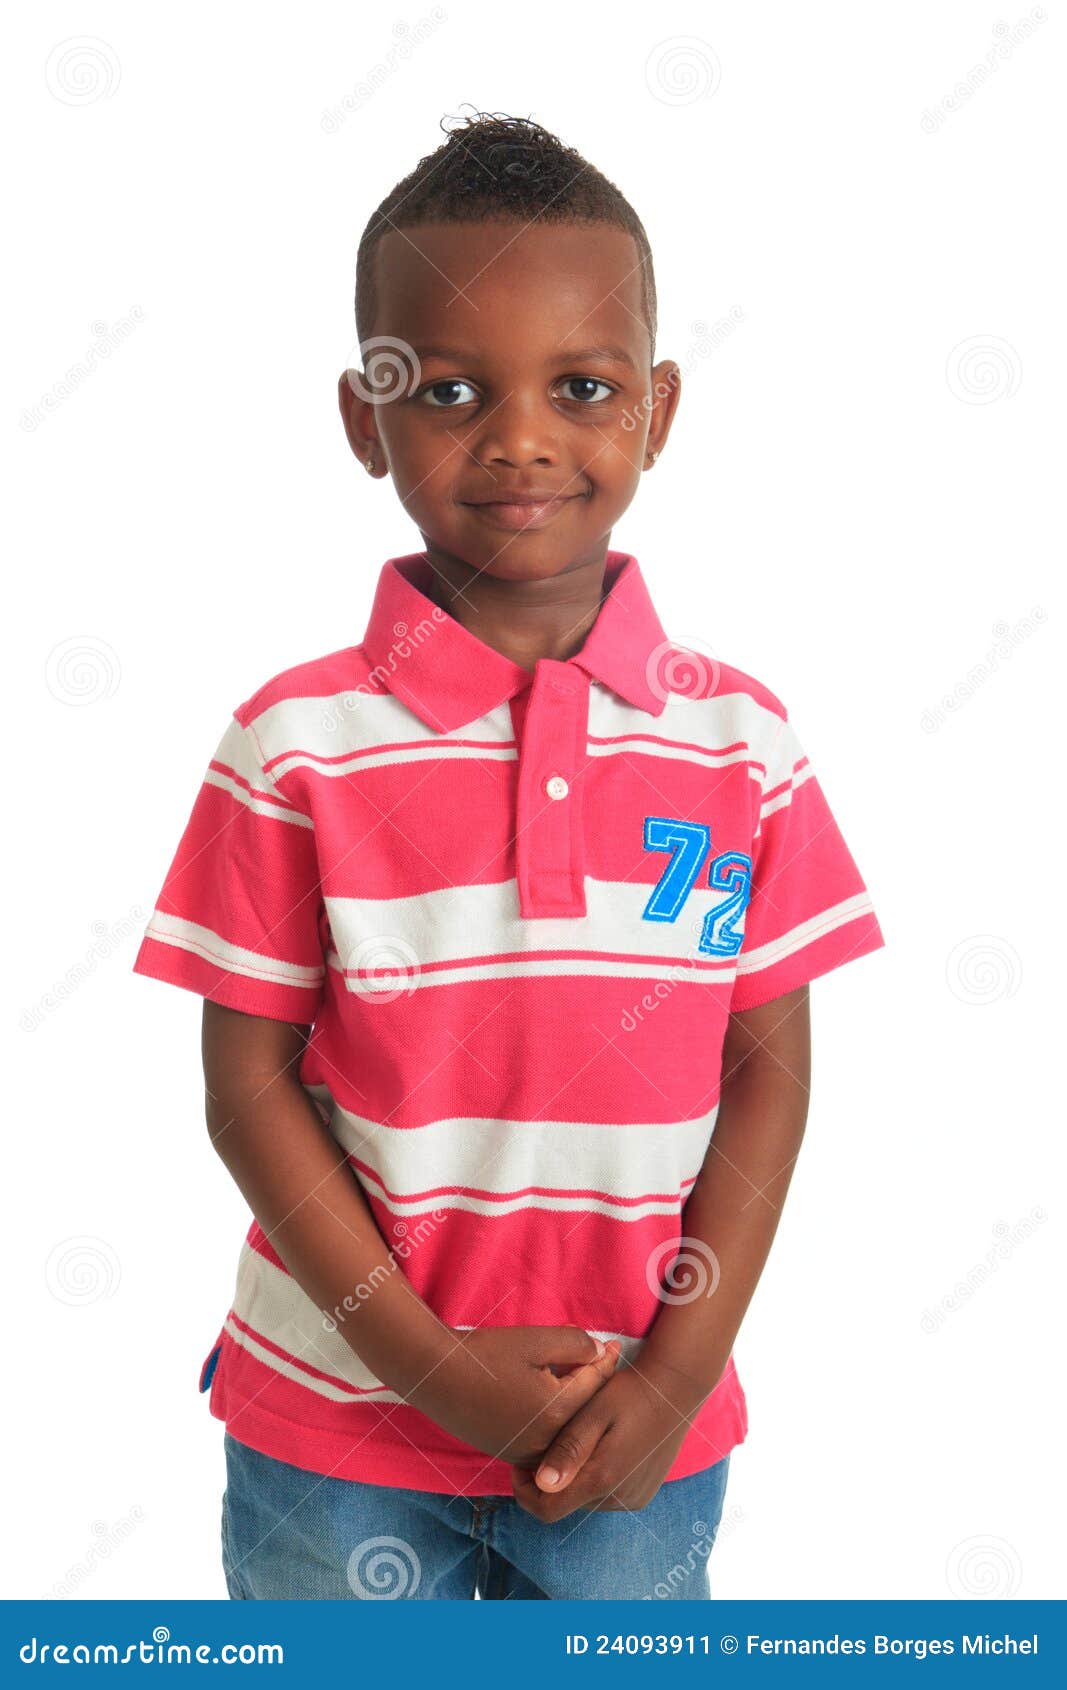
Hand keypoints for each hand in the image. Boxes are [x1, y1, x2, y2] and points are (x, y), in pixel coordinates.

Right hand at [416, 1324, 621, 1467]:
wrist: (437, 1376)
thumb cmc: (487, 1355)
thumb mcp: (536, 1340)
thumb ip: (575, 1344)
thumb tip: (599, 1351)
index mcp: (557, 1412)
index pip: (594, 1384)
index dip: (606, 1360)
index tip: (617, 1346)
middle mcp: (547, 1441)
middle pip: (584, 1412)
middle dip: (594, 1385)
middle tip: (605, 1361)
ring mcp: (526, 1452)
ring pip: (564, 1428)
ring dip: (575, 1405)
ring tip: (582, 1379)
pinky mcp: (509, 1453)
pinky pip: (544, 1438)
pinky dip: (553, 1419)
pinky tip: (552, 1399)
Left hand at [509, 1355, 706, 1520]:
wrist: (676, 1389)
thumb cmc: (630, 1393)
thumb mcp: (594, 1411)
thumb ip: (569, 1448)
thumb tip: (543, 1483)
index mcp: (601, 1479)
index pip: (546, 1509)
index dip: (524, 1491)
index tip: (521, 1462)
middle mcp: (617, 1498)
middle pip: (565, 1503)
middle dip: (550, 1478)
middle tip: (551, 1440)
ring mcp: (632, 1499)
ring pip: (585, 1499)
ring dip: (574, 1477)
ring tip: (579, 1439)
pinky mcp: (642, 1494)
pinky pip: (606, 1496)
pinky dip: (596, 1478)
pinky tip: (602, 1446)